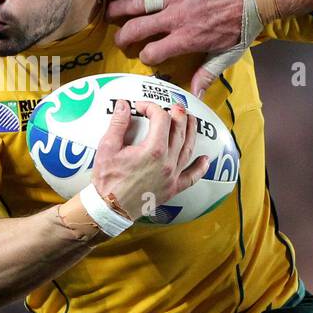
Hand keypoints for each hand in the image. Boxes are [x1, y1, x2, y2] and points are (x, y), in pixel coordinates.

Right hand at [91, 100, 209, 218]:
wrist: (110, 208)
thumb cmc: (107, 180)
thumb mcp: (107, 148)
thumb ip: (118, 124)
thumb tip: (123, 104)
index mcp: (153, 150)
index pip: (161, 119)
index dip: (152, 107)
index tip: (141, 107)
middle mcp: (168, 162)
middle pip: (179, 131)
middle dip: (178, 114)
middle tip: (175, 106)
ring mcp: (173, 176)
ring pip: (188, 149)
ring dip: (191, 131)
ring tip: (191, 120)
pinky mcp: (173, 188)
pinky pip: (192, 177)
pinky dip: (200, 168)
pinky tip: (205, 160)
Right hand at [107, 0, 246, 97]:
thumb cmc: (242, 25)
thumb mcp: (226, 54)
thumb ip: (207, 73)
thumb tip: (195, 96)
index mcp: (186, 39)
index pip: (153, 52)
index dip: (145, 57)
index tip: (145, 56)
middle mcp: (175, 18)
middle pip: (138, 28)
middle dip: (124, 36)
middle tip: (119, 38)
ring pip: (138, 2)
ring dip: (120, 8)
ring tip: (109, 12)